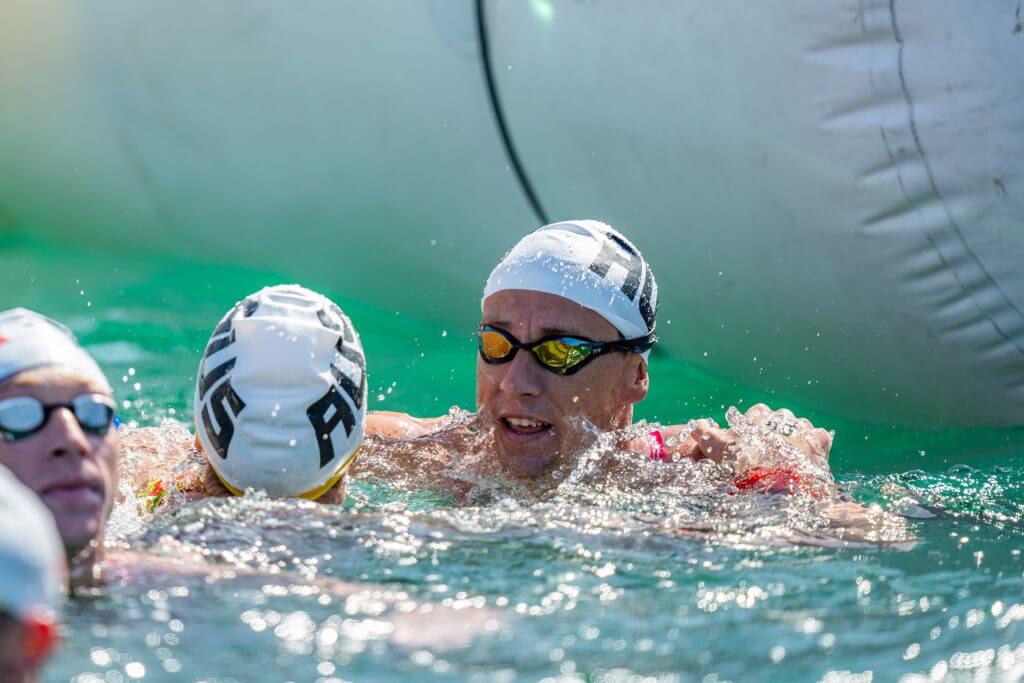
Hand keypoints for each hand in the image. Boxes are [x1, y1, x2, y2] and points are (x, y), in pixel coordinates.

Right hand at [683, 403, 833, 469]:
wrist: (781, 487)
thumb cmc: (747, 468)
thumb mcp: (721, 452)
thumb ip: (706, 435)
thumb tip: (694, 425)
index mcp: (760, 415)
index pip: (757, 414)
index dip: (754, 428)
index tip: (753, 444)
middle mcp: (782, 416)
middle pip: (779, 420)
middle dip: (775, 435)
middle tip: (770, 457)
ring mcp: (803, 426)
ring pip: (800, 428)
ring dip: (796, 440)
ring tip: (791, 461)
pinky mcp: (820, 440)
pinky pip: (820, 437)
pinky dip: (815, 446)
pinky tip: (810, 458)